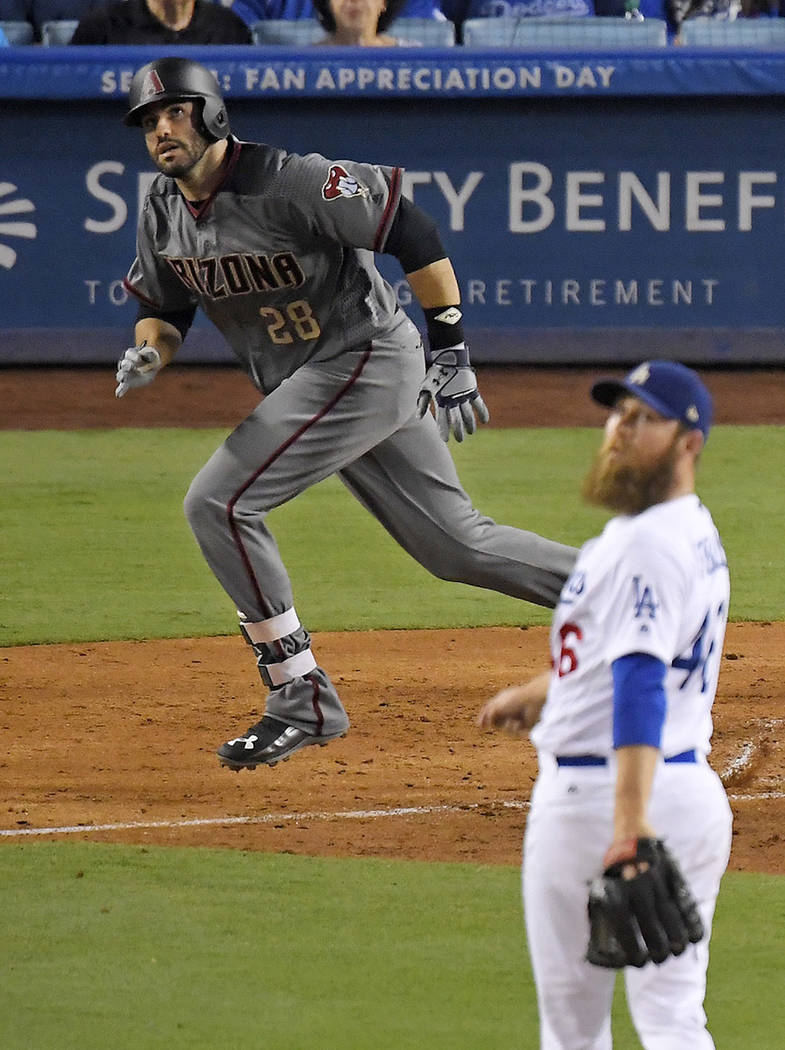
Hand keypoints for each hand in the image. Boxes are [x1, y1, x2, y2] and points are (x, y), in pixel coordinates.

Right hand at [115, 343, 161, 398]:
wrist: (149, 367)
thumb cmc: (150, 359)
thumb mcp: (152, 356)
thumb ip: (150, 354)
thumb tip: (150, 352)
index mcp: (131, 354)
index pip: (130, 353)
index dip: (134, 356)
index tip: (139, 359)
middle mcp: (126, 363)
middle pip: (124, 363)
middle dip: (127, 364)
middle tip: (130, 366)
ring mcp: (125, 373)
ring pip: (121, 374)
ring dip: (121, 376)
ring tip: (122, 379)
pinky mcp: (127, 382)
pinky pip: (123, 387)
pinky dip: (120, 390)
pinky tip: (118, 395)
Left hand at [416, 344, 489, 442]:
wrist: (449, 359)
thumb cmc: (435, 374)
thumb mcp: (425, 388)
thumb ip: (423, 403)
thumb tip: (418, 417)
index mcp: (441, 400)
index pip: (442, 420)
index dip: (444, 431)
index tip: (446, 440)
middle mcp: (452, 400)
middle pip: (456, 420)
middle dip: (458, 431)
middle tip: (460, 439)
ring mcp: (463, 395)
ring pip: (468, 415)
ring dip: (470, 425)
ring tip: (471, 432)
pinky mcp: (472, 390)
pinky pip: (479, 404)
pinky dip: (483, 413)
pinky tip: (485, 421)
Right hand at [477, 672, 550, 733]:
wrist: (534, 701)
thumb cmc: (515, 700)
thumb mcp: (497, 706)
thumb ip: (488, 714)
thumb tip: (485, 722)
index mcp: (502, 699)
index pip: (490, 709)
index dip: (484, 717)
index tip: (479, 725)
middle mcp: (509, 708)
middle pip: (496, 721)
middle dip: (496, 723)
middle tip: (498, 723)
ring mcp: (517, 716)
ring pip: (505, 729)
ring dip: (507, 727)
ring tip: (513, 723)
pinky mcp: (525, 725)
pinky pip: (514, 732)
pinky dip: (515, 729)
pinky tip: (519, 724)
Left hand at [585, 838, 704, 968]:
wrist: (630, 828)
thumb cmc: (615, 866)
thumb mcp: (605, 884)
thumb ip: (606, 911)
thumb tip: (605, 947)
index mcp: (616, 889)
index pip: (623, 928)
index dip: (632, 950)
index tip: (638, 961)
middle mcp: (637, 885)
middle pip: (652, 930)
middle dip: (658, 951)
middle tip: (659, 958)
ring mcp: (658, 879)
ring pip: (672, 919)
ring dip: (677, 941)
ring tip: (677, 950)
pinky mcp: (674, 872)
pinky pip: (687, 902)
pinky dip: (693, 923)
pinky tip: (694, 937)